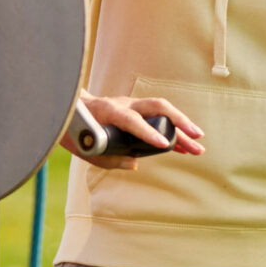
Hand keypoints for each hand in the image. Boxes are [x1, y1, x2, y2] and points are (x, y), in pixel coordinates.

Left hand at [66, 92, 205, 169]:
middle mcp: (122, 103)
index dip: (148, 133)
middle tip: (196, 139)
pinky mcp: (134, 110)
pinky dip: (171, 132)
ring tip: (198, 146)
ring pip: (162, 111)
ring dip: (181, 128)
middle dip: (178, 122)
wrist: (68, 108)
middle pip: (156, 107)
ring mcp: (130, 104)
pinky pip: (157, 118)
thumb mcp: (85, 149)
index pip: (131, 120)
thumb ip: (109, 158)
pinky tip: (185, 146)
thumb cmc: (74, 130)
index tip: (164, 146)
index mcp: (107, 111)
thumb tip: (135, 162)